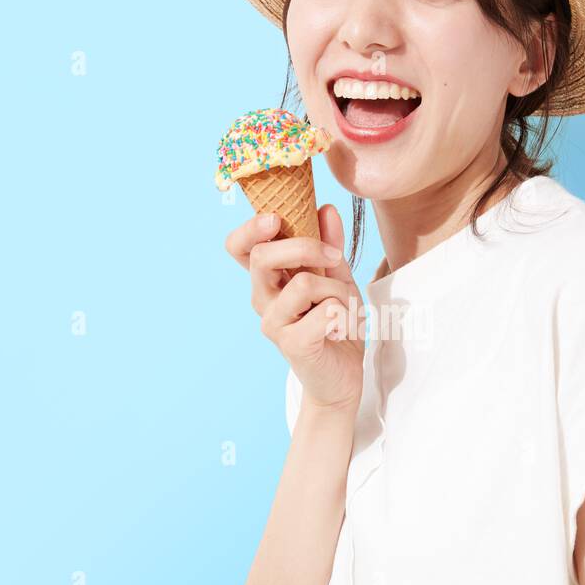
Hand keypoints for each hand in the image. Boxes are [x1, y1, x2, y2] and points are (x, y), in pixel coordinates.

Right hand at [225, 203, 365, 414]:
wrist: (345, 375)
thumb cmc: (336, 324)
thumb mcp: (337, 277)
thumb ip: (330, 245)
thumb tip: (326, 209)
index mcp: (268, 279)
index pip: (239, 248)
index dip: (251, 229)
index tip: (276, 219)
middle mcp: (263, 299)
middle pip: (263, 256)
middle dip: (305, 246)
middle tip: (333, 257)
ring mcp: (273, 323)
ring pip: (302, 283)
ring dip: (336, 290)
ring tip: (342, 309)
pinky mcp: (292, 344)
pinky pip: (324, 312)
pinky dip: (343, 316)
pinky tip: (339, 330)